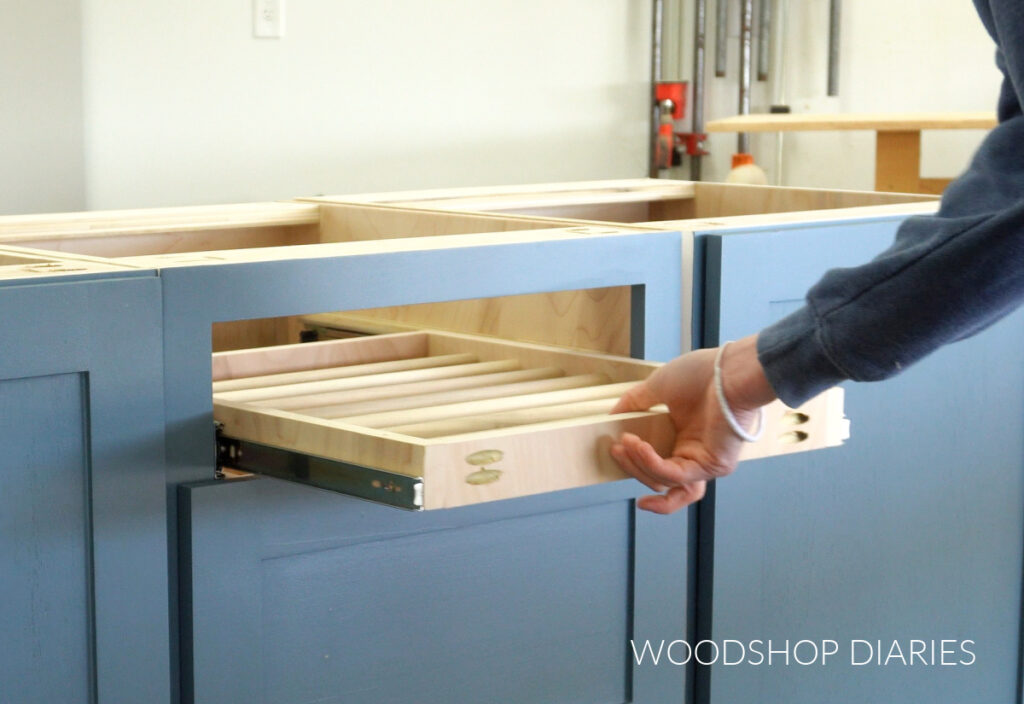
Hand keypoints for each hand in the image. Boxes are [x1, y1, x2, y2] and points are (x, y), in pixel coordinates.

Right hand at [609, 334, 775, 513]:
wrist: (730, 371)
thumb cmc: (704, 374)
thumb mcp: (658, 387)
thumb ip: (635, 403)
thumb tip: (613, 416)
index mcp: (684, 439)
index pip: (658, 466)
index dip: (634, 463)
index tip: (616, 449)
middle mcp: (694, 455)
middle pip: (657, 478)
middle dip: (632, 466)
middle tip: (616, 449)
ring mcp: (703, 463)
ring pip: (664, 481)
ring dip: (639, 466)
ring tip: (624, 445)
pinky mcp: (710, 466)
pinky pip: (674, 475)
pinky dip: (651, 463)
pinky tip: (638, 446)